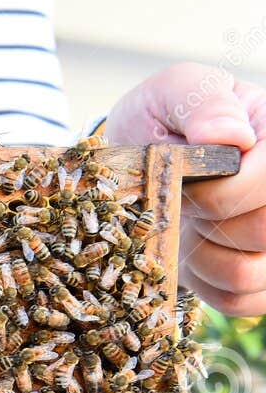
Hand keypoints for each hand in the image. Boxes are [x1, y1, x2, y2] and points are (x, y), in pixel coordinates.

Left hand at [106, 63, 265, 315]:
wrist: (139, 158)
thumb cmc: (162, 120)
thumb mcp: (174, 92)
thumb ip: (203, 103)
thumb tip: (228, 136)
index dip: (223, 192)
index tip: (189, 178)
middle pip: (264, 231)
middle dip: (208, 221)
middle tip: (184, 199)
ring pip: (249, 272)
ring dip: (199, 255)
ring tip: (187, 223)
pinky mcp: (261, 279)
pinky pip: (238, 300)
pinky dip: (202, 282)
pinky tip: (191, 251)